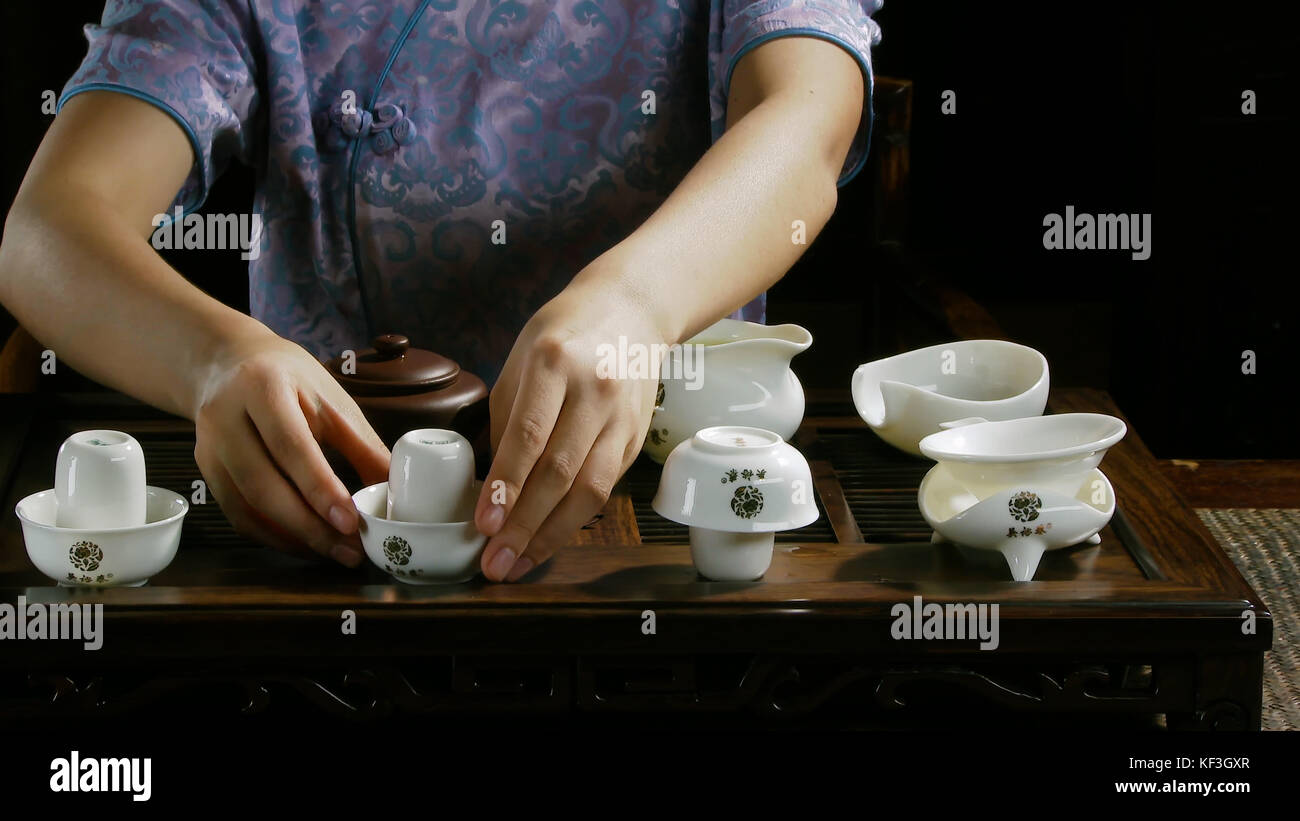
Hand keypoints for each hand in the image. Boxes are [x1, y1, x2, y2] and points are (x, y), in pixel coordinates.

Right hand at [193, 330, 389, 565]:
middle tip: (349, 551)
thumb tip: (394, 489)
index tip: (351, 522)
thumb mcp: (331, 398)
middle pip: (262, 485)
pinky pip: (237, 515)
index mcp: (263, 388)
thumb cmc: (289, 379)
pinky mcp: (206, 471)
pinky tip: (305, 544)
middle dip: (309, 526)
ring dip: (293, 538)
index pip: (290, 445)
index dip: (320, 488)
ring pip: (246, 507)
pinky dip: (272, 536)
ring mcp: (209, 447)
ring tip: (334, 552)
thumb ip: (363, 444)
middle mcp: (225, 418)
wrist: (229, 363)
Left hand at [475, 278, 661, 580]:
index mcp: (555, 362)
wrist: (632, 310)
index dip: (506, 485)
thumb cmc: (564, 334)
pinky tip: (548, 538)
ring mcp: (622, 416)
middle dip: (524, 525)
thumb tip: (490, 487)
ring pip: (590, 490)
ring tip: (518, 564)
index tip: (483, 524)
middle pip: (560, 471)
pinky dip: (575, 519)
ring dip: (551, 535)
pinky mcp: (637, 437)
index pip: (530, 435)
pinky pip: (606, 487)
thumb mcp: (521, 361)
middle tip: (495, 563)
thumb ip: (506, 421)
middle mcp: (594, 390)